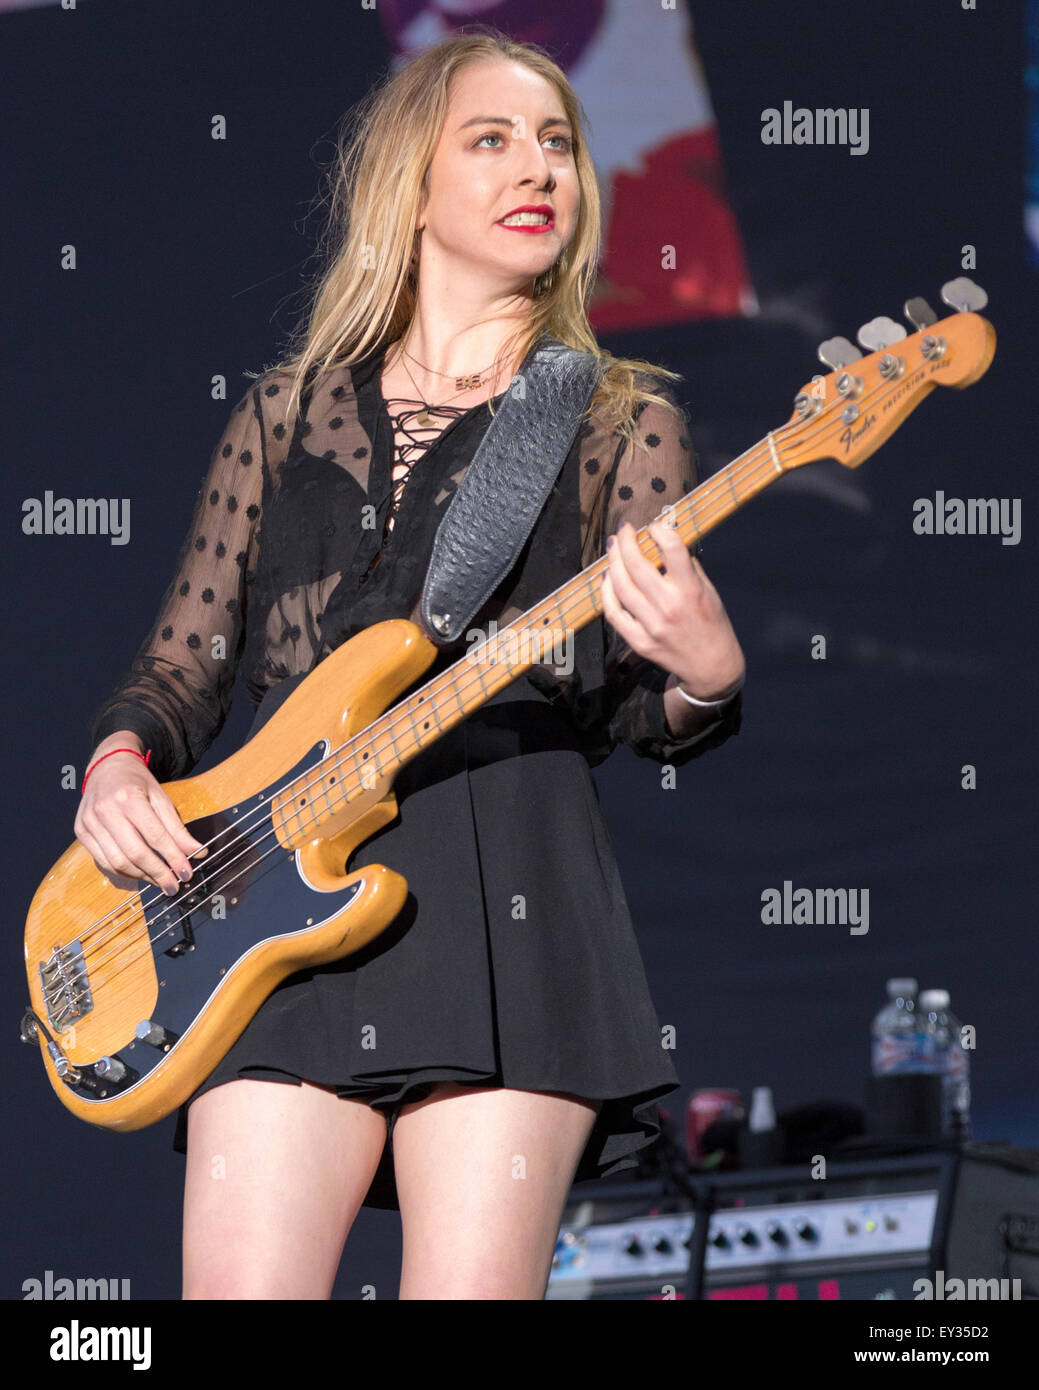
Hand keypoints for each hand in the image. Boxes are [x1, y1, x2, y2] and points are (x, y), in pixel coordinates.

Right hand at [75, 754, 206, 895]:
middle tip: (174, 885)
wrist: (107, 766)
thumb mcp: (161, 798)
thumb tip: (196, 852)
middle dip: (158, 873)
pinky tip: (140, 873)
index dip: (173, 858)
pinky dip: (124, 872)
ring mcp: (90, 822)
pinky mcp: (81, 831)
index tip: (186, 873)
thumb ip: (177, 827)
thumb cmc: (137, 783)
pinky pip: (104, 861)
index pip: (155, 836)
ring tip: (160, 881)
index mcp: (129, 797)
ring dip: (142, 876)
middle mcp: (105, 810)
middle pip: (135, 853)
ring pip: (118, 862)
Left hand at [601, 518, 744, 698]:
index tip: (653, 525)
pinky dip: (607, 592)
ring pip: (621, 586)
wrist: (711, 667)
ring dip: (613, 562)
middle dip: (627, 541)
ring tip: (613, 548)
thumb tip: (664, 541)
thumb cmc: (711, 624)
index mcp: (691, 591)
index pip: (672, 549)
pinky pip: (614, 613)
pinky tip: (608, 577)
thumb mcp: (709, 591)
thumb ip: (688, 567)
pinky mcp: (639, 641)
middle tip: (624, 530)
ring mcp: (651, 626)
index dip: (659, 530)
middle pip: (637, 565)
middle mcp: (669, 607)